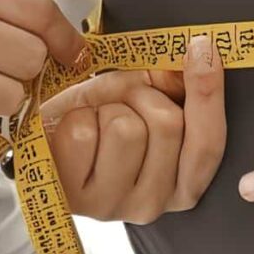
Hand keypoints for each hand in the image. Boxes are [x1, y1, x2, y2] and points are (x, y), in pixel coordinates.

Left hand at [40, 35, 225, 223]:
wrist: (45, 143)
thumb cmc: (96, 123)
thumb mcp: (138, 98)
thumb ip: (170, 84)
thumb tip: (196, 57)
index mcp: (180, 185)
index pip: (208, 144)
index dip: (208, 93)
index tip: (203, 47)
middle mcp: (152, 204)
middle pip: (167, 124)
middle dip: (142, 93)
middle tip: (123, 96)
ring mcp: (113, 205)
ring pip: (124, 127)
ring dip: (105, 107)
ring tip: (95, 119)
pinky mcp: (76, 199)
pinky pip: (84, 132)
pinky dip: (75, 117)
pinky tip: (70, 133)